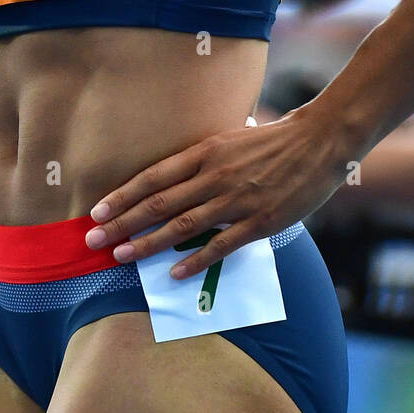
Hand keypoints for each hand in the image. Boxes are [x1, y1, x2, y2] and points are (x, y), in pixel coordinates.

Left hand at [84, 107, 344, 280]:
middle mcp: (214, 175)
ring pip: (182, 225)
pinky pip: (220, 245)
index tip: (97, 212)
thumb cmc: (274, 139)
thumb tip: (174, 175)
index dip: (123, 196)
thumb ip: (203, 159)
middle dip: (122, 223)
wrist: (320, 140)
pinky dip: (194, 260)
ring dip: (148, 244)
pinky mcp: (259, 221)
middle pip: (159, 203)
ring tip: (121, 257)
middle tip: (93, 240)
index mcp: (206, 152)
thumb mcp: (230, 139)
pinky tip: (173, 274)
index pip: (153, 176)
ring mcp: (236, 199)